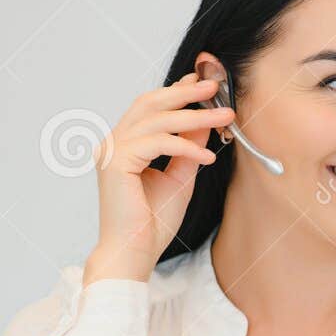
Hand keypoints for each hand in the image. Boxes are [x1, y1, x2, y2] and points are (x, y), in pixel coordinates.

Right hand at [84, 72, 232, 284]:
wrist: (135, 253)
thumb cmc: (153, 222)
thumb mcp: (180, 175)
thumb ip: (189, 146)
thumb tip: (205, 119)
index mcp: (124, 144)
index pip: (150, 107)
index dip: (178, 91)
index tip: (205, 82)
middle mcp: (113, 143)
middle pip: (150, 103)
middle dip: (185, 92)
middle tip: (216, 86)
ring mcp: (111, 151)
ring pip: (157, 120)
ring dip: (195, 116)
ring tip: (224, 116)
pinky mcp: (116, 164)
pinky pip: (158, 143)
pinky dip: (186, 146)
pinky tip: (208, 157)